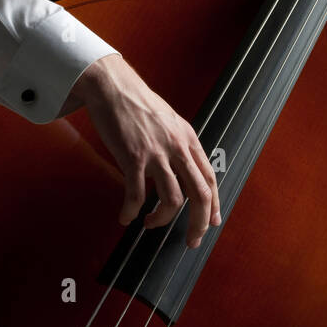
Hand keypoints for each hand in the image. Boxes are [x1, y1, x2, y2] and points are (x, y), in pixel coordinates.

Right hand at [58, 54, 220, 248]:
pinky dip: (131, 212)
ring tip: (150, 224)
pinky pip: (137, 195)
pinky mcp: (133, 157)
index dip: (213, 205)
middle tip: (191, 240)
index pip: (210, 178)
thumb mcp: (169, 121)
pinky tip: (125, 216)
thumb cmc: (137, 103)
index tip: (212, 222)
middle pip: (199, 195)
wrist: (113, 86)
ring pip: (172, 200)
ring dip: (162, 220)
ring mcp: (156, 153)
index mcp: (188, 139)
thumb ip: (179, 144)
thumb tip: (183, 169)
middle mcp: (177, 147)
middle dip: (198, 223)